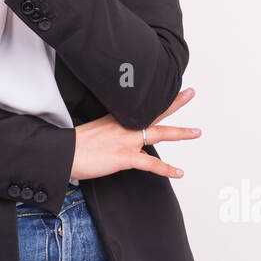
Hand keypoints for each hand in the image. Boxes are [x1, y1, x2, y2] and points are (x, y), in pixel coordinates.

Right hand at [70, 87, 199, 181]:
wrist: (64, 153)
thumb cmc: (74, 145)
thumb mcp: (95, 130)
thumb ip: (111, 132)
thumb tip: (124, 142)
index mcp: (117, 118)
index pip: (141, 106)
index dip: (156, 98)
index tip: (168, 88)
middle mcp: (124, 126)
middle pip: (155, 112)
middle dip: (175, 101)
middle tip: (190, 92)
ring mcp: (126, 141)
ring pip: (160, 133)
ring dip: (181, 133)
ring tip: (196, 132)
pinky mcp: (125, 157)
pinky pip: (152, 164)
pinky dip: (167, 169)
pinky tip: (179, 172)